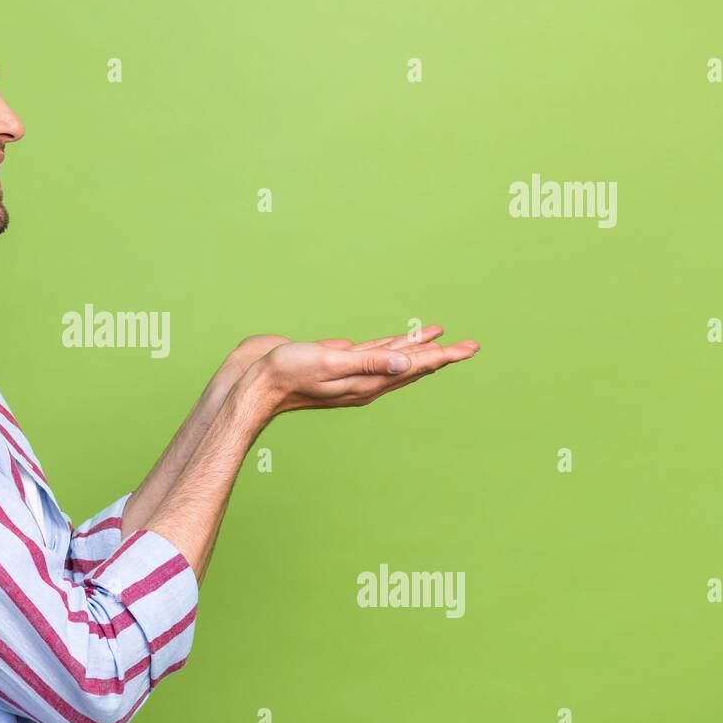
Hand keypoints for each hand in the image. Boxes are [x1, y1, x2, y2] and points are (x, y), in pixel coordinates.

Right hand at [246, 324, 478, 416]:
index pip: (413, 367)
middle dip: (440, 355)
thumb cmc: (286, 374)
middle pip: (411, 365)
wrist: (252, 385)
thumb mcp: (329, 362)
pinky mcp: (334, 363)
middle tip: (469, 347)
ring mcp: (349, 373)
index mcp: (365, 383)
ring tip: (438, 337)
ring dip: (416, 348)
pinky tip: (393, 343)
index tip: (468, 350)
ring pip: (392, 359)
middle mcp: (363, 381)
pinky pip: (370, 355)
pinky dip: (388, 347)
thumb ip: (367, 362)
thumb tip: (405, 362)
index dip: (442, 357)